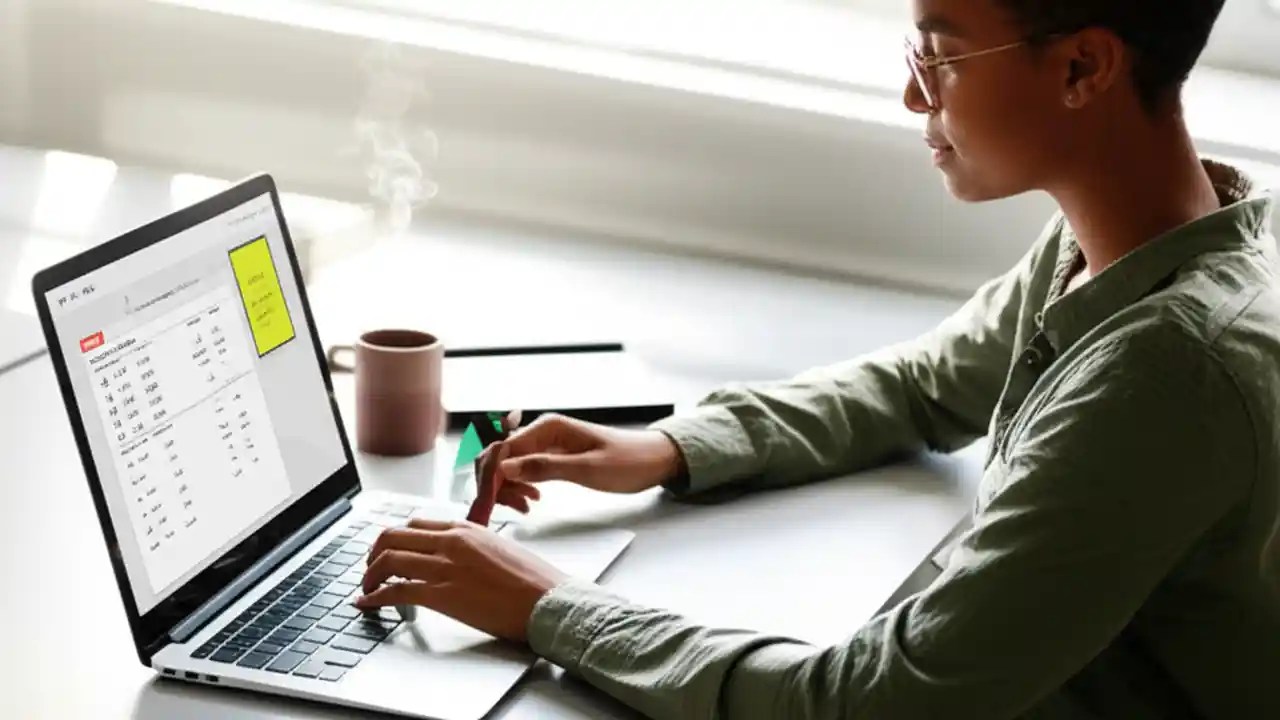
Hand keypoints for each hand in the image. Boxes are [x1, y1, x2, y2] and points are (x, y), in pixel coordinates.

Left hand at [357, 518, 569, 642]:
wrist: (548, 601)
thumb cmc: (533, 580)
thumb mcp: (500, 548)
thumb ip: (472, 548)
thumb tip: (455, 560)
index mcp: (466, 528)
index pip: (416, 524)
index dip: (395, 538)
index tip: (388, 550)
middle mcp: (451, 542)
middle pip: (394, 536)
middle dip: (374, 552)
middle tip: (370, 567)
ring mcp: (445, 567)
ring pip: (388, 560)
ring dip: (370, 575)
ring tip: (366, 587)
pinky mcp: (442, 594)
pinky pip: (396, 591)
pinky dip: (375, 597)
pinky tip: (368, 603)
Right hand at [490, 414, 683, 504]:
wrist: (654, 460)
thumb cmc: (628, 461)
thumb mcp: (587, 469)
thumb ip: (545, 468)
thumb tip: (506, 469)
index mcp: (548, 427)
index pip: (502, 450)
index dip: (491, 477)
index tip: (488, 503)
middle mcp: (543, 432)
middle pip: (501, 457)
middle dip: (497, 484)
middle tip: (510, 509)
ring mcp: (547, 444)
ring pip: (510, 466)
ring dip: (509, 488)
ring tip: (525, 508)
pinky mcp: (554, 457)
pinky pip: (525, 471)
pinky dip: (521, 487)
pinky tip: (531, 502)